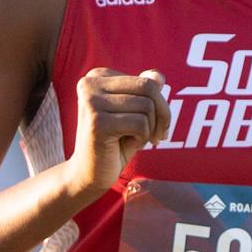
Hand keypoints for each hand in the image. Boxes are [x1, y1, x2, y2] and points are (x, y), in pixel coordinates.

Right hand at [67, 68, 170, 198]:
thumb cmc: (114, 143)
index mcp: (97, 77)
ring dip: (150, 129)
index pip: (146, 80)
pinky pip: (140, 124)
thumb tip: (158, 76)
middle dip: (162, 114)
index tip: (155, 124)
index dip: (160, 103)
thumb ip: (144, 92)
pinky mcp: (97, 122)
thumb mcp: (133, 113)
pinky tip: (128, 146)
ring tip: (136, 141)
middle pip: (148, 88)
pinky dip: (142, 138)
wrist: (88, 174)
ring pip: (146, 106)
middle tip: (158, 135)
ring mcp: (91, 102)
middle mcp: (90, 84)